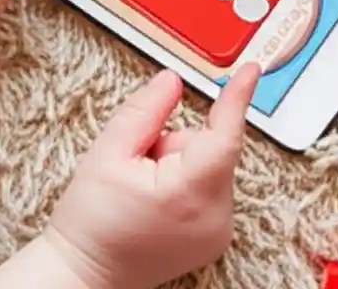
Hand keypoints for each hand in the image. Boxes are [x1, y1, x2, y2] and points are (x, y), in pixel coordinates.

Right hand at [39, 66, 259, 288]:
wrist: (86, 274)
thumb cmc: (91, 223)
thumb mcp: (107, 154)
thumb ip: (145, 112)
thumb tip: (172, 81)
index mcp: (188, 193)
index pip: (224, 135)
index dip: (237, 99)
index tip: (251, 70)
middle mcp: (214, 216)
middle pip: (212, 148)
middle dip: (178, 143)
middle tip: (140, 166)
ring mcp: (219, 230)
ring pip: (211, 166)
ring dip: (181, 165)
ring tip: (144, 190)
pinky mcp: (217, 236)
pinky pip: (211, 188)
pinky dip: (188, 184)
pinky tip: (158, 202)